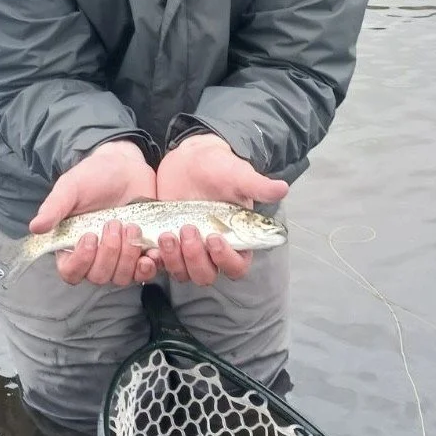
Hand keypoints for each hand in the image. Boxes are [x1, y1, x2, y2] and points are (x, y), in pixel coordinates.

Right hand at [29, 140, 157, 286]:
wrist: (125, 166)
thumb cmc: (93, 176)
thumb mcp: (70, 187)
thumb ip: (54, 207)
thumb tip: (35, 227)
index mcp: (72, 246)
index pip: (71, 272)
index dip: (81, 261)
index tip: (90, 236)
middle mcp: (94, 257)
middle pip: (99, 277)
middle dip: (109, 252)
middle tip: (115, 223)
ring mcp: (119, 257)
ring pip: (122, 277)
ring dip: (128, 256)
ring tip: (132, 227)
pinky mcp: (141, 253)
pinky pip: (145, 272)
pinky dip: (149, 265)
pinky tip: (151, 250)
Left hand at [152, 133, 287, 286]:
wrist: (192, 160)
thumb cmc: (220, 169)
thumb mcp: (238, 175)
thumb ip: (258, 185)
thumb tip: (283, 188)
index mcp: (236, 241)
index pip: (236, 266)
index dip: (225, 259)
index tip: (214, 237)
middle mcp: (213, 252)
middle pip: (206, 275)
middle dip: (195, 258)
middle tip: (187, 229)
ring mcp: (188, 250)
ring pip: (183, 273)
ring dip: (174, 259)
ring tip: (167, 233)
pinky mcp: (168, 245)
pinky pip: (160, 264)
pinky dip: (155, 259)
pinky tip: (151, 243)